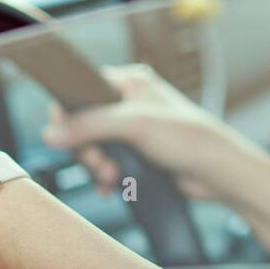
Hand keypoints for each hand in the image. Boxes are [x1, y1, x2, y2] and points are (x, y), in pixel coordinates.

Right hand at [42, 64, 261, 203]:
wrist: (218, 173)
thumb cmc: (190, 138)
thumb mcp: (136, 125)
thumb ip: (91, 125)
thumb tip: (51, 133)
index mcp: (131, 82)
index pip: (83, 90)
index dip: (71, 115)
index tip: (69, 136)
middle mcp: (130, 103)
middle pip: (83, 124)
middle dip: (87, 149)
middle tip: (99, 162)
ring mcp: (133, 131)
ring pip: (94, 148)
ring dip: (97, 166)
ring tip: (112, 177)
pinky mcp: (138, 155)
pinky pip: (107, 165)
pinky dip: (106, 177)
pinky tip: (113, 186)